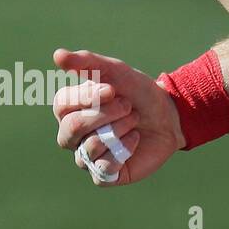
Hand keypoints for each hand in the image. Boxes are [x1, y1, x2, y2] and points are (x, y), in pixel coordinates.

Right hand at [52, 48, 184, 185]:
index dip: (88, 97)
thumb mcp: (117, 72)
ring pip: (90, 147)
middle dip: (107, 113)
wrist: (170, 114)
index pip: (62, 105)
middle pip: (73, 127)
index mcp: (70, 110)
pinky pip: (103, 169)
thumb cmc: (139, 93)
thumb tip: (57, 54)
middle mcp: (72, 135)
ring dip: (120, 129)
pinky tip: (135, 140)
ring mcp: (86, 156)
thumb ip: (88, 63)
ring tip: (134, 121)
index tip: (112, 89)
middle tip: (128, 105)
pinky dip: (124, 151)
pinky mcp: (104, 174)